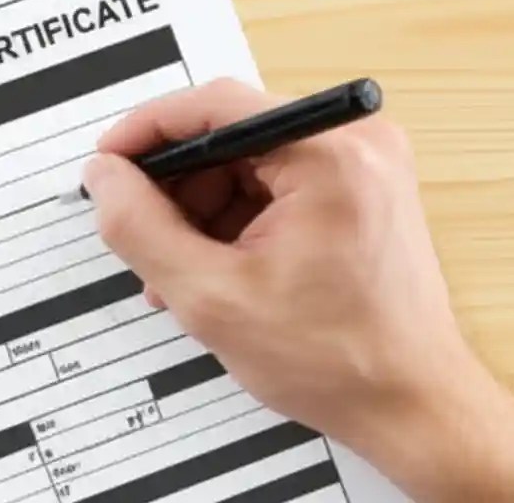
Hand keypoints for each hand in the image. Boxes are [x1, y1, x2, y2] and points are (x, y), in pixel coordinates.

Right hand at [84, 79, 513, 502]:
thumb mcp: (210, 294)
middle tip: (140, 234)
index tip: (107, 164)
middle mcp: (355, 144)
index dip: (146, 132)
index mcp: (329, 156)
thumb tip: (103, 178)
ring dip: (200, 212)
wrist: (410, 407)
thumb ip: (141, 227)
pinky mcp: (360, 191)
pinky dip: (234, 222)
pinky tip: (213, 269)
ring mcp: (363, 167)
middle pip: (229, 135)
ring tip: (178, 272)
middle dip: (174, 187)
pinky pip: (273, 185)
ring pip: (245, 164)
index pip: (215, 107)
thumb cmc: (337, 360)